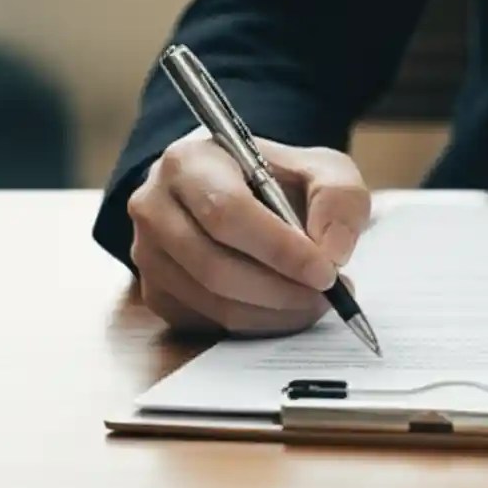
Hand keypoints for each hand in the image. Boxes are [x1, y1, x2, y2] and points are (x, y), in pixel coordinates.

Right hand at [126, 129, 369, 336]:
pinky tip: (285, 307)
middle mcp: (154, 207)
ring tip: (314, 300)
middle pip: (215, 265)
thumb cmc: (276, 179)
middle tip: (327, 295)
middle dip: (281, 290)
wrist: (238, 193)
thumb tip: (332, 251)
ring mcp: (148, 254)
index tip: (326, 272)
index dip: (279, 249)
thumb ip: (338, 198)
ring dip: (274, 312)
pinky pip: (207, 322)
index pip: (227, 213)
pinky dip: (257, 323)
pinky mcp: (156, 292)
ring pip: (212, 301)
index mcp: (189, 163)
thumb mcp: (320, 169)